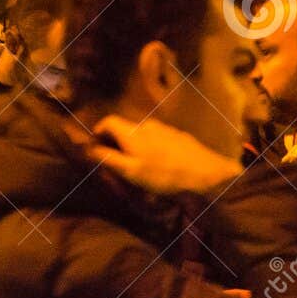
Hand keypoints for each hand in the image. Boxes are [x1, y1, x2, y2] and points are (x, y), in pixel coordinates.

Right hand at [85, 115, 242, 194]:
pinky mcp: (180, 136)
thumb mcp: (132, 172)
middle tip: (119, 161)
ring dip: (138, 145)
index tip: (96, 144)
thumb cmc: (164, 175)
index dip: (99, 131)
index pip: (108, 121)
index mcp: (132, 133)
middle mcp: (147, 125)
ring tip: (142, 166)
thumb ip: (109, 159)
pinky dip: (154, 148)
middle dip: (118, 141)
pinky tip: (162, 165)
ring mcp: (166, 129)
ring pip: (144, 134)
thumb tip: (89, 149)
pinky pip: (160, 139)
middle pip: (126, 129)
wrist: (207, 175)